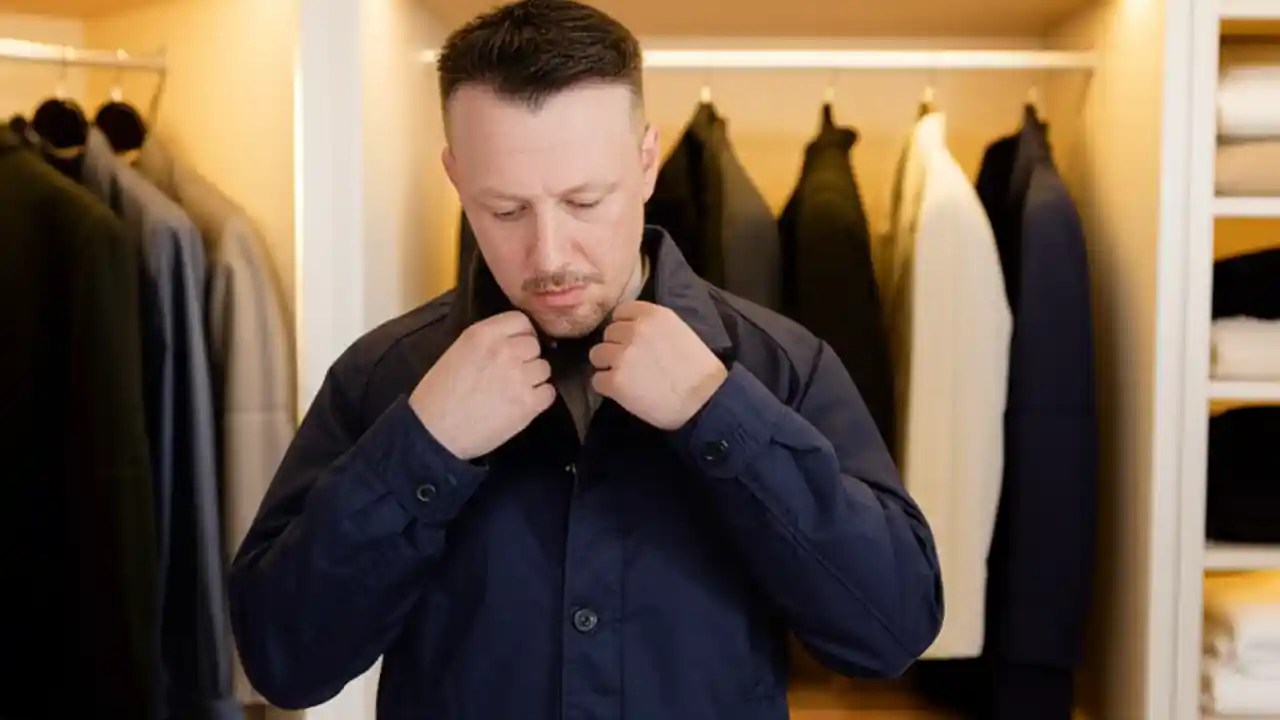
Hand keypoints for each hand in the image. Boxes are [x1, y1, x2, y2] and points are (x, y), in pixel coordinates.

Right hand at [409, 311, 554, 459]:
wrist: (435, 433)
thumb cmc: (439, 395)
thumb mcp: (458, 352)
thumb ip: (487, 342)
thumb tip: (511, 342)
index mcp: (483, 334)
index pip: (521, 320)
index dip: (522, 334)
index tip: (516, 346)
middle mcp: (505, 350)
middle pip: (534, 346)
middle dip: (526, 358)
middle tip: (511, 374)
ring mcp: (519, 376)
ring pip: (544, 369)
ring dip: (533, 379)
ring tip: (513, 392)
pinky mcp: (529, 403)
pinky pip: (548, 392)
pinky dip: (539, 399)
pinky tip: (520, 405)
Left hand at [589, 301, 727, 430]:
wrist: (706, 400)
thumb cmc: (698, 369)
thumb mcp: (679, 332)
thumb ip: (654, 327)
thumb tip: (633, 330)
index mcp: (653, 315)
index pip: (620, 312)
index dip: (623, 327)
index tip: (631, 340)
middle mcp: (634, 330)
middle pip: (607, 334)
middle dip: (616, 347)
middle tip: (631, 363)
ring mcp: (622, 355)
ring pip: (597, 355)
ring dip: (607, 366)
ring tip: (625, 378)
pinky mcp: (615, 381)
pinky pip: (597, 380)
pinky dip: (607, 387)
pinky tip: (624, 392)